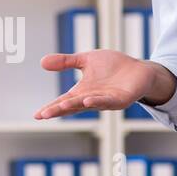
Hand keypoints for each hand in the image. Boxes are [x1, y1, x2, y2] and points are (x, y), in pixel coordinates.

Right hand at [35, 50, 169, 119]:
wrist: (139, 70)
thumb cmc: (113, 66)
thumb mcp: (85, 60)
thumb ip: (66, 62)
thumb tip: (42, 62)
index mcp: (82, 92)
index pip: (63, 101)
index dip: (50, 108)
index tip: (37, 115)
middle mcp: (92, 99)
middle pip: (71, 106)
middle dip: (58, 110)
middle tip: (43, 115)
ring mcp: (106, 101)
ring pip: (87, 105)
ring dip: (74, 106)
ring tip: (61, 106)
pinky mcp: (121, 100)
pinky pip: (107, 101)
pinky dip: (97, 101)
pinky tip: (87, 100)